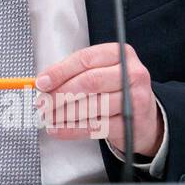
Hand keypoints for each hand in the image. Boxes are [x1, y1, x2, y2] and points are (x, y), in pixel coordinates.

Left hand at [34, 43, 163, 157]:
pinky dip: (73, 129)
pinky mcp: (132, 122)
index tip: (42, 83)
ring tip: (48, 117)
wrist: (142, 117)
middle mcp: (131, 73)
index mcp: (119, 54)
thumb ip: (73, 73)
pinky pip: (96, 126)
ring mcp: (134, 98)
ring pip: (92, 106)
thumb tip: (43, 82)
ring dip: (64, 114)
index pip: (85, 59)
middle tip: (43, 103)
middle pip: (89, 82)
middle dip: (60, 94)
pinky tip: (59, 129)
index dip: (59, 71)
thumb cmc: (115, 90)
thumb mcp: (99, 72)